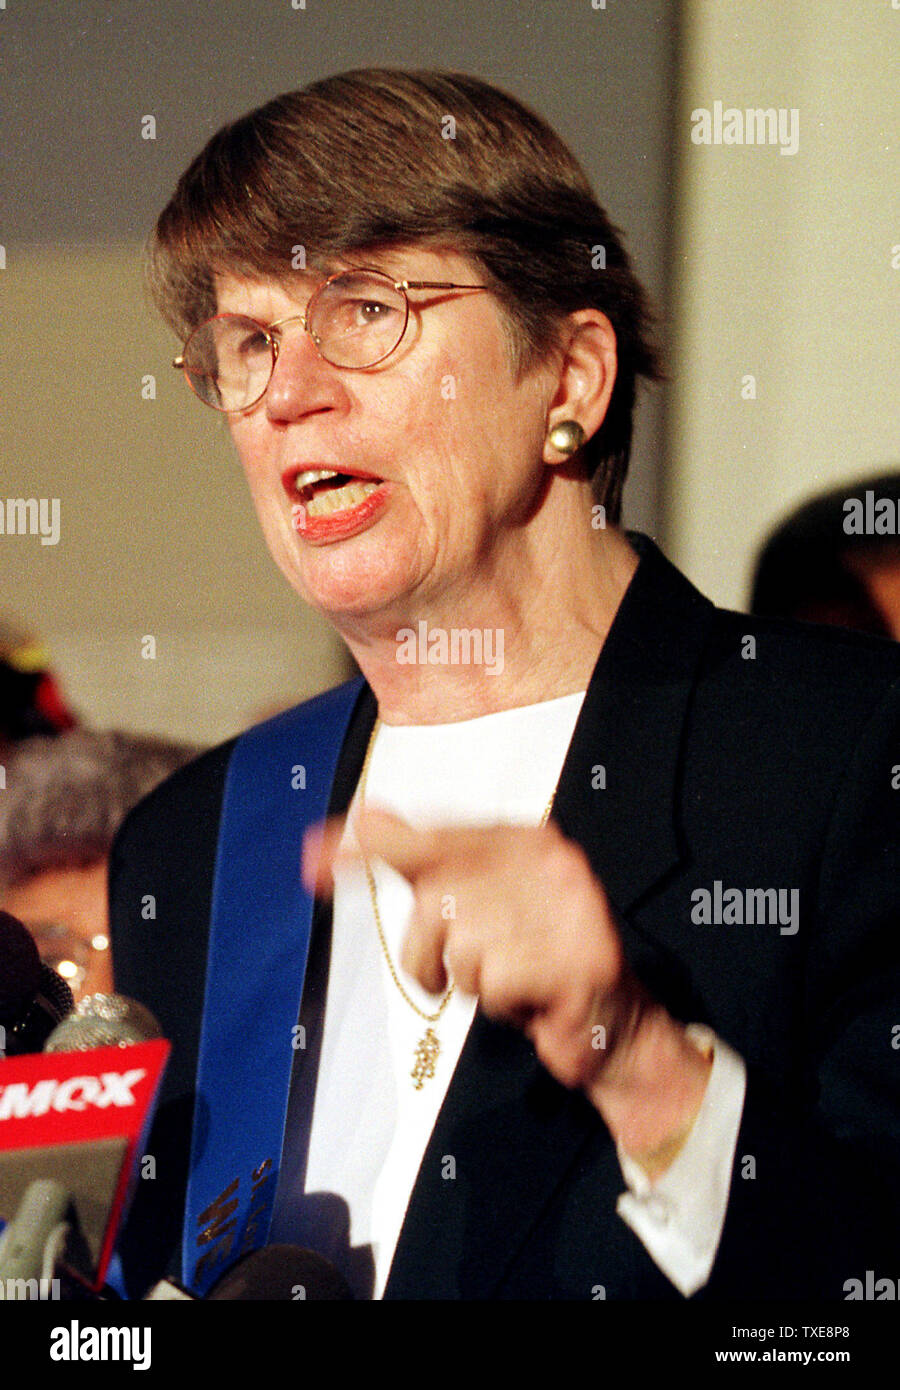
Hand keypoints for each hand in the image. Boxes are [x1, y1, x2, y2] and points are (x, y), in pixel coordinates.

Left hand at [303, 806, 711, 1175]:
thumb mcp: (475, 901)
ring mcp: (568, 908)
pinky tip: (532, 998)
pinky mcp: (577, 960)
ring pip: (461, 948)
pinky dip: (503, 1004)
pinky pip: (494, 983)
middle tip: (461, 971)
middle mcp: (548, 862)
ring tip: (510, 980)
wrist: (608, 1018)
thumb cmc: (531, 957)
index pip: (434, 836)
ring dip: (472, 981)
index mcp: (523, 840)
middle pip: (436, 900)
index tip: (313, 855)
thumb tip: (361, 817)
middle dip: (432, 951)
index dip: (373, 847)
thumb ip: (421, 858)